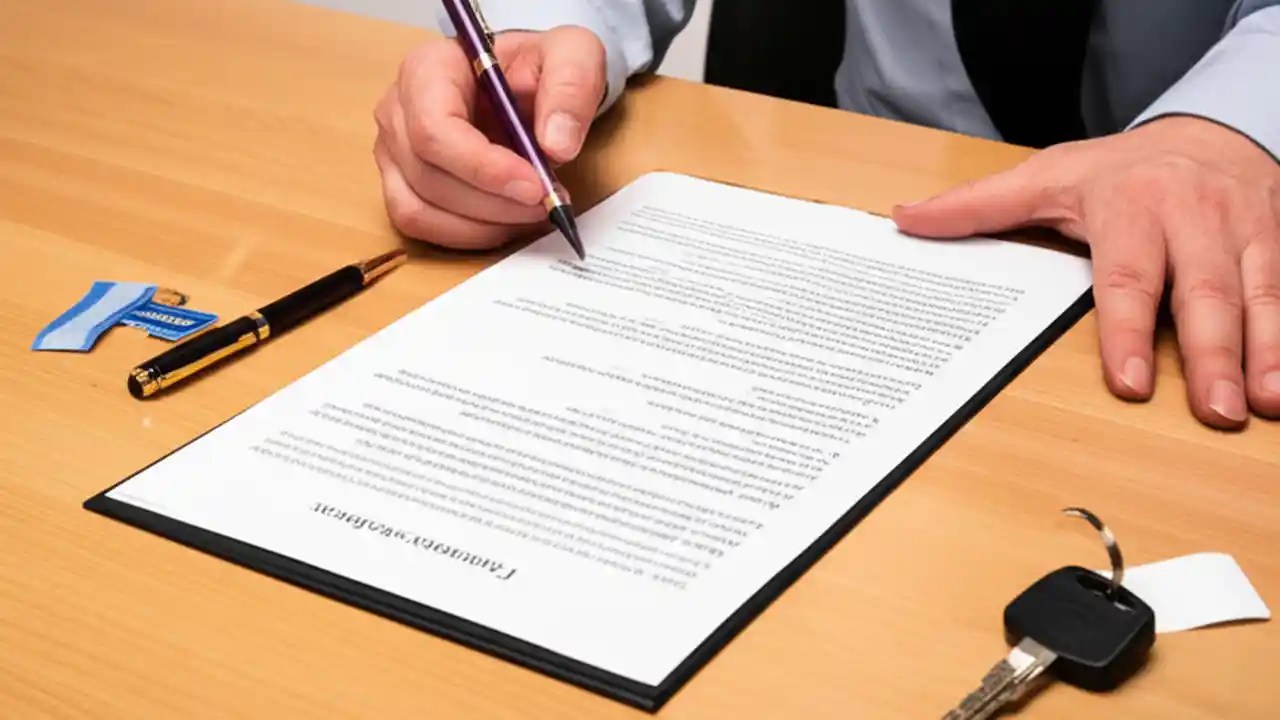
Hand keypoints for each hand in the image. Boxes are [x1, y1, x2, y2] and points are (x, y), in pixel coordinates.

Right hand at [373, 27, 605, 249]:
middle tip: (546, 203)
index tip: (534, 186)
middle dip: (494, 202)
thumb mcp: (573, 55)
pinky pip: (421, 225)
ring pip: (420, 209)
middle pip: (428, 175)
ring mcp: (394, 151)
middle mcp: (399, 109)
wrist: (531, 85)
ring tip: (532, 213)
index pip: (434, 129)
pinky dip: (468, 234)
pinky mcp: (401, 184)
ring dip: (483, 225)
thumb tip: (556, 146)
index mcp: (428, 67)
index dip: (483, 168)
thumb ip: (571, 88)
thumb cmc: (540, 67)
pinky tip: (507, 221)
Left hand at [893, 116, 1279, 429]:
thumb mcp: (1045, 177)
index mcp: (1130, 207)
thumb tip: (905, 220)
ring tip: (1263, 405)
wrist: (1209, 129)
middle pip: (1205, 292)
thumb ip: (978, 207)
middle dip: (1213, 355)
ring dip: (1265, 353)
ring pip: (1260, 295)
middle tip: (1215, 411)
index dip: (1130, 332)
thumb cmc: (1118, 170)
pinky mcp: (1277, 242)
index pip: (1129, 277)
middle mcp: (1193, 218)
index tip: (1131, 383)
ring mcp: (1244, 231)